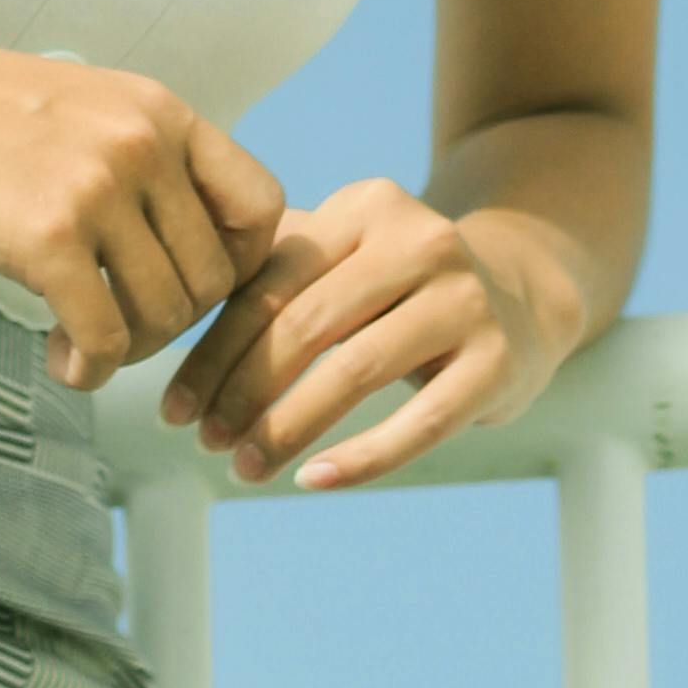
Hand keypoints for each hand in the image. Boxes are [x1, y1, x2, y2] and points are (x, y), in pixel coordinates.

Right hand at [0, 11, 284, 387]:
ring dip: (126, 349)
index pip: (262, 206)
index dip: (238, 265)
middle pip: (211, 280)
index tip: (187, 286)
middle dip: (169, 322)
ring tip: (78, 335)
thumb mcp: (85, 106)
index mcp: (161, 111)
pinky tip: (57, 354)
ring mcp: (98, 188)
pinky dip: (87, 367)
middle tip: (115, 322)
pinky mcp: (45, 236)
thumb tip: (183, 243)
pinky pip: (106, 339)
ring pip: (164, 318)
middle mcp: (144, 144)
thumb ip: (143, 159)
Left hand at [157, 174, 568, 489]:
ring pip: (355, 372)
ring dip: (288, 429)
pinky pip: (418, 422)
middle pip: (307, 325)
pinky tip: (315, 481)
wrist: (523, 294)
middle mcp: (420, 240)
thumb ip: (270, 272)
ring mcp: (463, 299)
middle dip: (243, 392)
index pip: (271, 282)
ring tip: (244, 468)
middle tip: (204, 443)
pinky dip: (361, 457)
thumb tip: (164, 321)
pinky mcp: (496, 360)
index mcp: (366, 206)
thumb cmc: (398, 285)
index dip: (213, 350)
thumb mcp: (345, 255)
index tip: (173, 409)